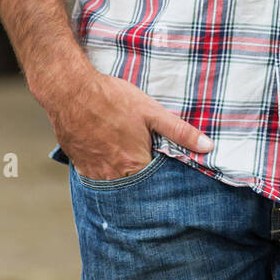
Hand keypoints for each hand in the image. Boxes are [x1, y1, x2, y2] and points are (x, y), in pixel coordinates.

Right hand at [43, 69, 213, 180]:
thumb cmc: (112, 99)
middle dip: (144, 184)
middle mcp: (114, 175)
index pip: (156, 185)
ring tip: (129, 165)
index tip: (168, 175)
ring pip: (114, 186)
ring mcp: (94, 173)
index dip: (164, 179)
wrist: (71, 91)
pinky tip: (110, 161)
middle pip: (134, 188)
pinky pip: (96, 180)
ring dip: (124, 180)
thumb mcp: (151, 111)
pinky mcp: (80, 166)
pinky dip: (105, 174)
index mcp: (135, 164)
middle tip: (149, 170)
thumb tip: (207, 146)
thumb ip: (180, 131)